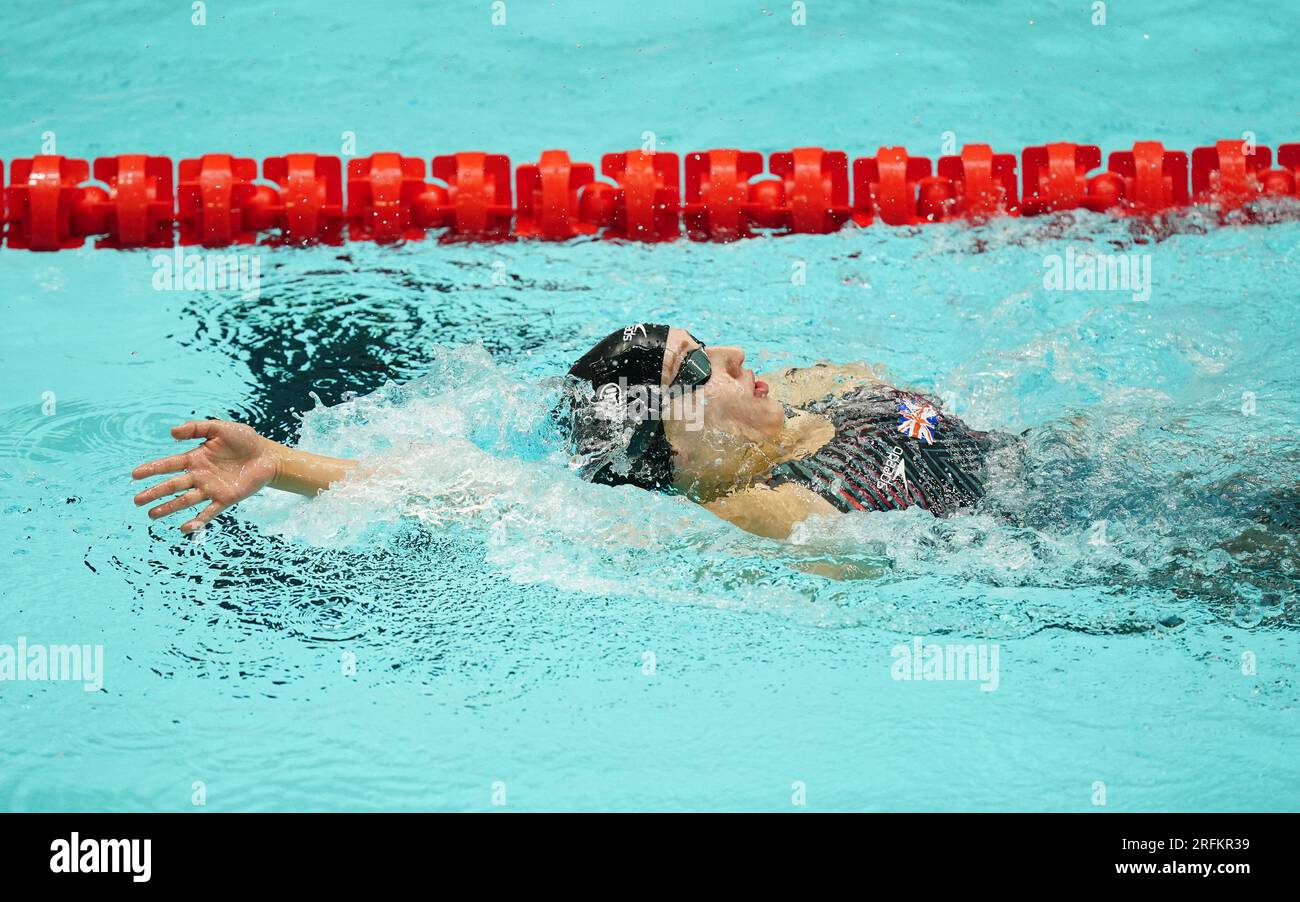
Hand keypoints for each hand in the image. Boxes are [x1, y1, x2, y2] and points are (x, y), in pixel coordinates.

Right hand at [132, 420, 278, 532]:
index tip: (134, 474)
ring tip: (151, 515)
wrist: (267, 455)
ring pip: (185, 500)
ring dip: (168, 508)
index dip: (152, 469)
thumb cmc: (244, 440)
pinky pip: (209, 512)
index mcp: (195, 458)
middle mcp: (200, 475)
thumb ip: (197, 428)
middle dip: (154, 492)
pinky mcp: (226, 499)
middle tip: (137, 500)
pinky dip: (198, 521)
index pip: (169, 465)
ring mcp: (211, 489)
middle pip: (172, 486)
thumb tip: (171, 432)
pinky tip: (185, 528)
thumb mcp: (220, 428)